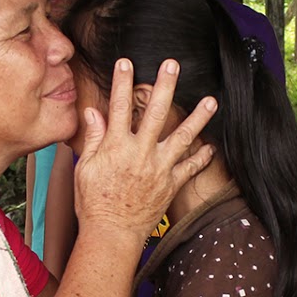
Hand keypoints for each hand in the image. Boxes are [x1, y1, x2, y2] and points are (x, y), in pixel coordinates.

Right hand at [72, 58, 216, 239]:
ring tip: (211, 101)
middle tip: (173, 65)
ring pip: (182, 137)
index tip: (126, 63)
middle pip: (156, 113)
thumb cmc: (93, 203)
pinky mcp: (170, 184)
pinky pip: (190, 168)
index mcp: (117, 146)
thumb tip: (93, 113)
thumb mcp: (85, 168)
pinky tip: (210, 146)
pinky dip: (201, 157)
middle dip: (165, 86)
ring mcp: (159, 168)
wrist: (112, 234)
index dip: (122, 82)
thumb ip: (94, 139)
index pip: (119, 106)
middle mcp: (141, 153)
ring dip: (198, 118)